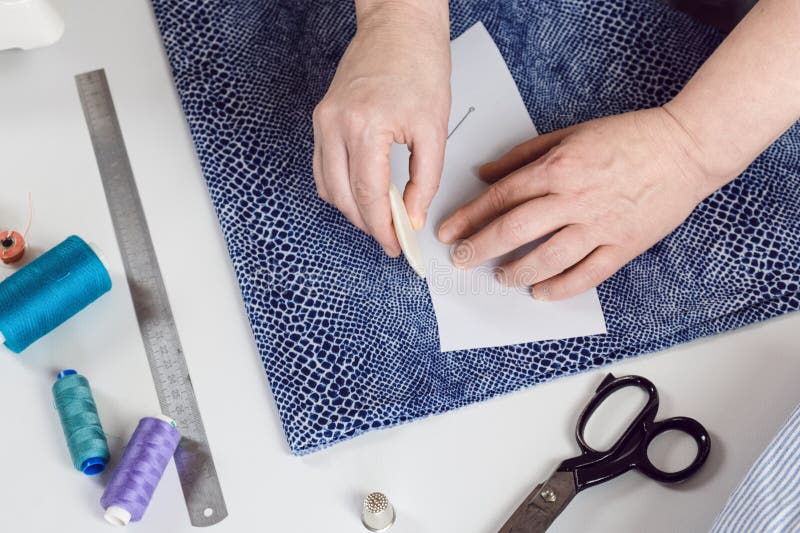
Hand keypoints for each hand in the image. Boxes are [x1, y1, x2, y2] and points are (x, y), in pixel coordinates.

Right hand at [313, 1, 450, 255]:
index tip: (396, 245)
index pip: (368, 195)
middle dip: (367, 224)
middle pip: (343, 197)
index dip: (382, 228)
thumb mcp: (434, 128)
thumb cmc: (419, 64)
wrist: (399, 25)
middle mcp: (335, 125)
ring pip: (327, 186)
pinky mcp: (321, 117)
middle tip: (390, 238)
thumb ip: (424, 180)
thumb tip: (412, 216)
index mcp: (365, 126)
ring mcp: (323, 121)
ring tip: (379, 217)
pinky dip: (339, 187)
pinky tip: (362, 193)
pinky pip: (322, 167)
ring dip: (351, 208)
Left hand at [438, 107, 727, 300]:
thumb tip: (484, 173)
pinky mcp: (623, 246)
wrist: (685, 148)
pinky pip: (586, 275)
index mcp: (557, 168)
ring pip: (546, 258)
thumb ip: (523, 155)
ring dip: (516, 271)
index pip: (500, 197)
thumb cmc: (626, 137)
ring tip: (500, 277)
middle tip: (461, 259)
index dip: (469, 217)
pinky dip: (559, 288)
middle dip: (480, 248)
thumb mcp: (569, 134)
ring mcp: (599, 226)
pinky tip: (539, 292)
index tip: (448, 232)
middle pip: (513, 230)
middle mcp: (573, 198)